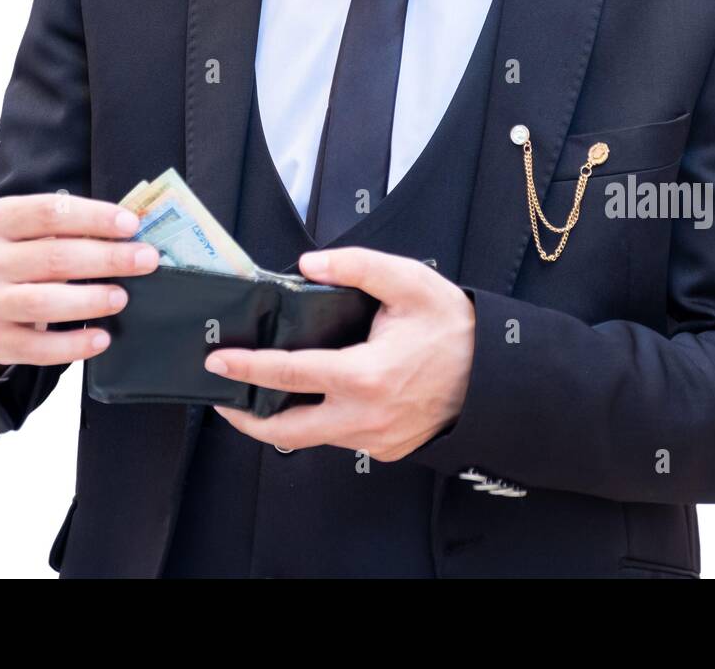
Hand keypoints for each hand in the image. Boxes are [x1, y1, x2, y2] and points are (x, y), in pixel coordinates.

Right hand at [0, 192, 159, 369]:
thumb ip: (71, 227)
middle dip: (107, 258)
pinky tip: (101, 338)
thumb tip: (130, 234)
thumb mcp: (32, 231)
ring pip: (44, 302)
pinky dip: (73, 345)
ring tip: (122, 297)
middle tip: (145, 260)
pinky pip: (37, 348)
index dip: (94, 217)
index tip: (132, 225)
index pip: (50, 213)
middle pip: (54, 257)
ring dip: (90, 300)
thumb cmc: (21, 256)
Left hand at [206, 247, 474, 461]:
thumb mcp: (407, 281)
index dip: (248, 367)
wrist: (496, 373)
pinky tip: (316, 397)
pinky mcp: (386, 448)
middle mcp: (364, 417)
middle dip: (246, 417)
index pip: (289, 374)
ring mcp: (375, 439)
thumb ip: (355, 266)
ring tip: (262, 392)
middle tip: (222, 396)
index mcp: (364, 376)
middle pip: (286, 430)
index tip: (218, 360)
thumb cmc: (452, 327)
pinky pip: (342, 438)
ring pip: (314, 437)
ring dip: (284, 417)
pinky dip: (322, 420)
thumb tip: (307, 265)